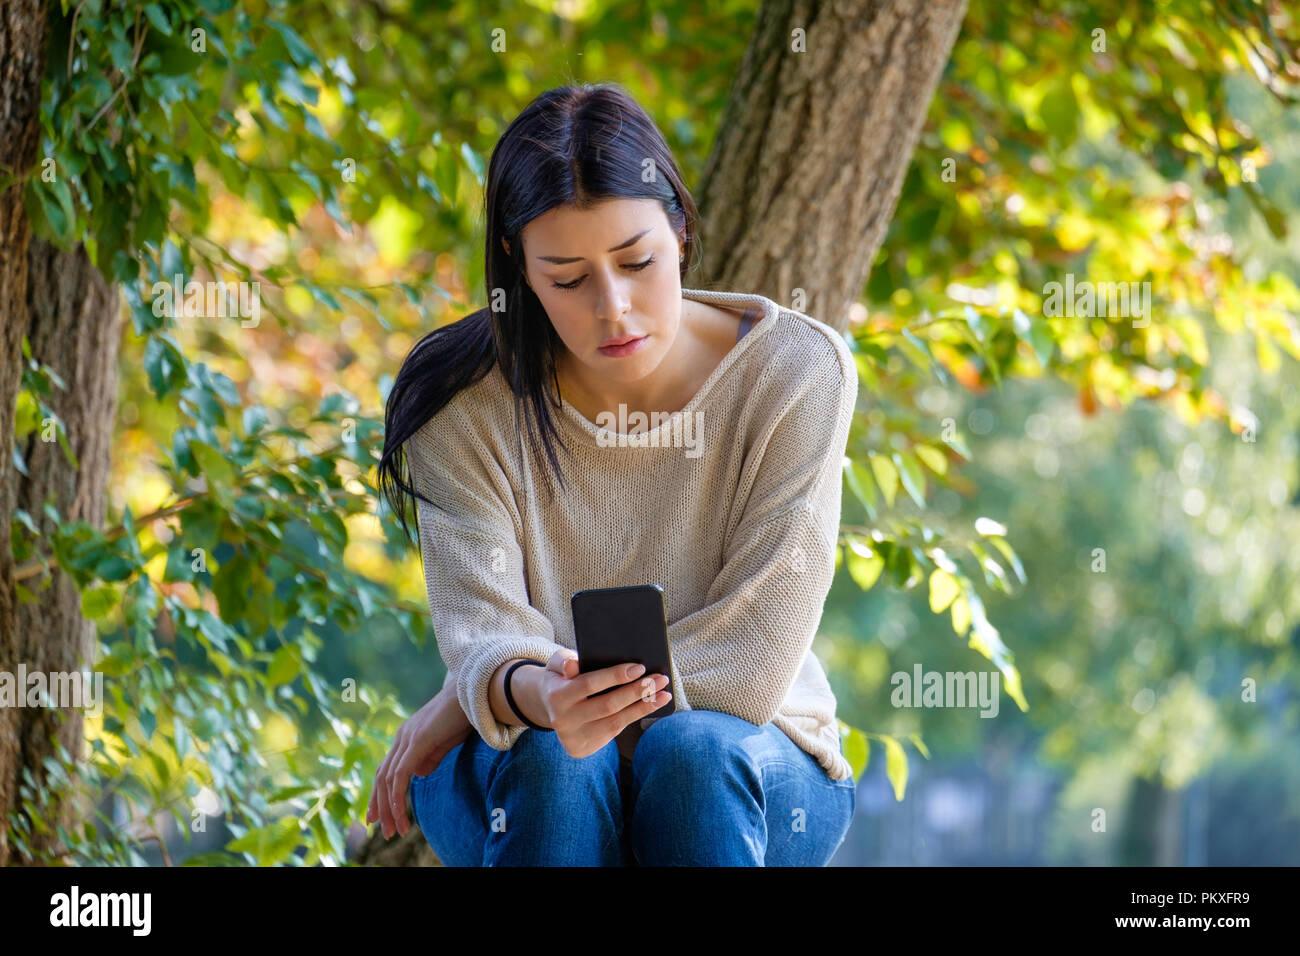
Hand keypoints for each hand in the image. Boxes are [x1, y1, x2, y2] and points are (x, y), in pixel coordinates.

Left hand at [366, 680, 471, 838]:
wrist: (476, 691)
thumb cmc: (464, 715)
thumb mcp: (445, 742)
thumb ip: (431, 756)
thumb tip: (420, 774)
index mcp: (407, 736)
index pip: (386, 770)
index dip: (379, 794)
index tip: (378, 817)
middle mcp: (402, 737)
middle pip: (382, 777)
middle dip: (380, 806)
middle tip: (385, 830)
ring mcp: (408, 738)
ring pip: (388, 780)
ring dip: (390, 808)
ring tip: (396, 829)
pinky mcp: (417, 741)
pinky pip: (401, 774)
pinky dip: (398, 796)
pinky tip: (400, 813)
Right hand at [533, 647, 670, 758]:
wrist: (547, 706)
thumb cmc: (561, 677)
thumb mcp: (557, 663)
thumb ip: (565, 660)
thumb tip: (574, 664)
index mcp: (556, 695)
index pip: (590, 684)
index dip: (615, 676)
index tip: (639, 667)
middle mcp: (563, 720)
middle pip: (608, 705)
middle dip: (637, 691)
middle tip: (659, 679)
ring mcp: (573, 737)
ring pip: (615, 722)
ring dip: (643, 707)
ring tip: (663, 694)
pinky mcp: (583, 748)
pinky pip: (614, 731)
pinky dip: (635, 717)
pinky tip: (651, 705)